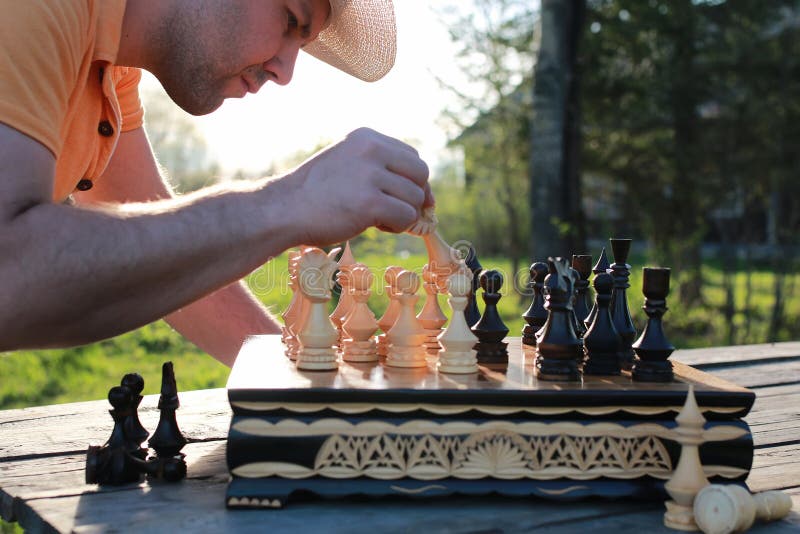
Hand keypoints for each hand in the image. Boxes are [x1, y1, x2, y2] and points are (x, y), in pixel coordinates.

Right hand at [280, 127, 431, 245]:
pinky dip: (398, 226)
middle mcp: (372, 150)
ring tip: (379, 219)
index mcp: (367, 137)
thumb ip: (379, 167)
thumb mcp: (347, 163)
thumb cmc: (315, 193)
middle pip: (421, 173)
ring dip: (404, 214)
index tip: (400, 196)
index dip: (412, 180)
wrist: (283, 209)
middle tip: (395, 210)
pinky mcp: (371, 202)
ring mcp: (371, 175)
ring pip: (416, 198)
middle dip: (415, 195)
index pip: (411, 156)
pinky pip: (407, 216)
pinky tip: (378, 226)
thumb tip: (425, 193)